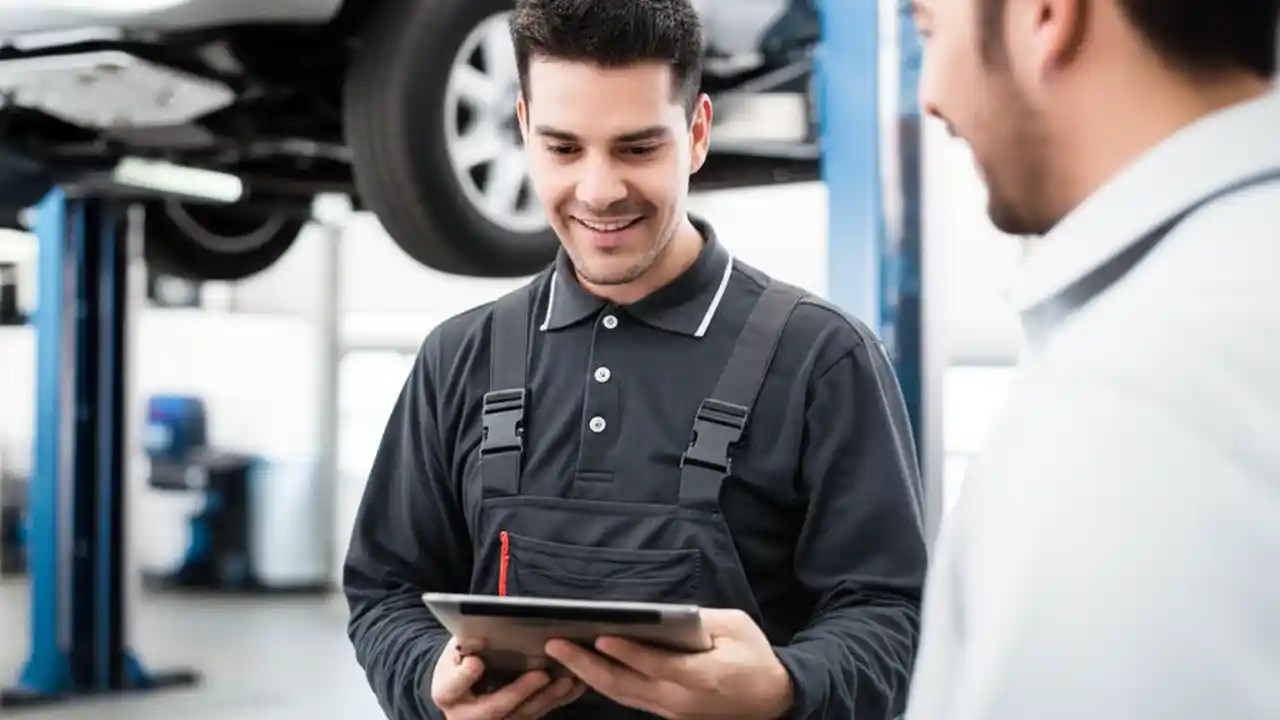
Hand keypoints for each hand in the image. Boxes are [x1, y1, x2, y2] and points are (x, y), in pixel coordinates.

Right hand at [430, 636, 585, 718]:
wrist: (463, 689)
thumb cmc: (460, 662)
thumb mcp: (454, 651)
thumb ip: (464, 643)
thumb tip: (480, 632)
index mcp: (447, 693)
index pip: (451, 687)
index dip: (464, 676)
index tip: (476, 663)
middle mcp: (468, 715)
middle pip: (494, 709)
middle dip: (518, 692)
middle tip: (540, 674)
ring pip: (523, 715)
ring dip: (547, 698)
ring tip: (566, 679)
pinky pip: (540, 713)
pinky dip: (559, 699)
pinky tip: (575, 684)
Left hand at [544, 608, 793, 719]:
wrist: (773, 698)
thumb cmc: (755, 656)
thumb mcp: (736, 627)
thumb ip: (699, 621)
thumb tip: (660, 615)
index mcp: (704, 676)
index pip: (658, 665)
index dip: (628, 653)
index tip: (600, 638)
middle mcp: (682, 699)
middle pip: (627, 685)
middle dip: (587, 665)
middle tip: (556, 644)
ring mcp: (673, 711)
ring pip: (622, 695)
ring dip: (588, 676)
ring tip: (560, 653)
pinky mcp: (668, 713)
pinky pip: (630, 699)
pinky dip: (604, 683)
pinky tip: (584, 667)